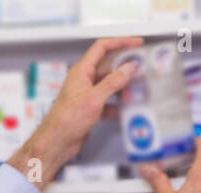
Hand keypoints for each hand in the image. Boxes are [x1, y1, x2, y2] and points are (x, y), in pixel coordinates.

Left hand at [8, 36, 143, 190]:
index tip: (136, 43)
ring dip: (123, 88)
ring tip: (137, 91)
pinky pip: (108, 102)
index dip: (120, 42)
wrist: (57, 141)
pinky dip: (118, 105)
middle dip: (125, 68)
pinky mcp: (91, 108)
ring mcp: (88, 94)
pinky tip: (126, 111)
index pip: (102, 48)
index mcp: (82, 71)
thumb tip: (129, 67)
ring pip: (110, 85)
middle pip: (108, 66)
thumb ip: (113, 82)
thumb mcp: (94, 98)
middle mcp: (84, 80)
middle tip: (142, 69)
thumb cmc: (68, 119)